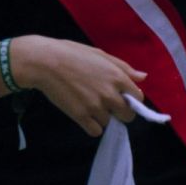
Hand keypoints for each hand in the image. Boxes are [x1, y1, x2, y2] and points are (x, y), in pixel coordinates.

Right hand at [12, 35, 145, 137]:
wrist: (41, 61)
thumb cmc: (69, 53)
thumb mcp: (98, 54)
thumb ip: (123, 67)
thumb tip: (143, 77)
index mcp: (117, 77)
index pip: (138, 98)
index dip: (129, 97)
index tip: (118, 95)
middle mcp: (110, 94)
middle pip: (128, 115)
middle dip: (118, 111)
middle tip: (104, 102)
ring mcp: (96, 107)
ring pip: (110, 123)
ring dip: (101, 117)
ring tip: (86, 104)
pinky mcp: (81, 116)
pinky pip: (96, 131)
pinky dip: (91, 125)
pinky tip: (82, 114)